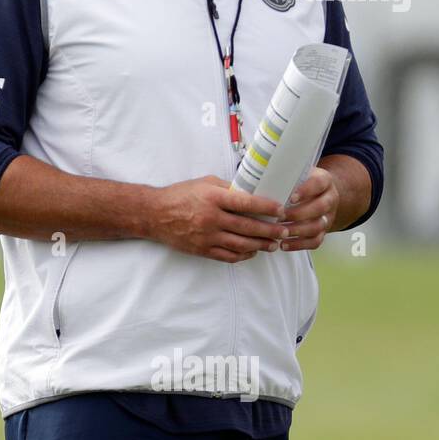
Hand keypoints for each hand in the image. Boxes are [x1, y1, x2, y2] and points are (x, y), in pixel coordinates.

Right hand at [146, 175, 288, 263]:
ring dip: (261, 245)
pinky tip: (252, 252)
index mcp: (213, 198)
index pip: (247, 203)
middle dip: (270, 230)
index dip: (267, 207)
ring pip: (241, 244)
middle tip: (284, 231)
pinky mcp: (202, 249)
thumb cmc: (180, 195)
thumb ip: (227, 188)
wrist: (154, 214)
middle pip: (248, 227)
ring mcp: (207, 236)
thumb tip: (251, 192)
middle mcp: (211, 218)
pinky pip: (228, 256)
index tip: (281, 210)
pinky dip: (243, 255)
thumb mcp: (204, 183)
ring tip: (273, 244)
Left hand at [277, 167, 338, 250]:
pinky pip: (315, 241)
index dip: (306, 191)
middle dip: (298, 214)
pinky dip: (299, 245)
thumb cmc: (298, 182)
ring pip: (318, 226)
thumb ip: (285, 177)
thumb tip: (259, 181)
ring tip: (279, 232)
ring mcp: (328, 216)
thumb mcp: (296, 174)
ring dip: (297, 231)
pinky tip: (283, 245)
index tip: (291, 198)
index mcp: (324, 180)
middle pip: (320, 207)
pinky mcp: (324, 231)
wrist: (317, 194)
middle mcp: (330, 198)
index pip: (318, 183)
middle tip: (279, 216)